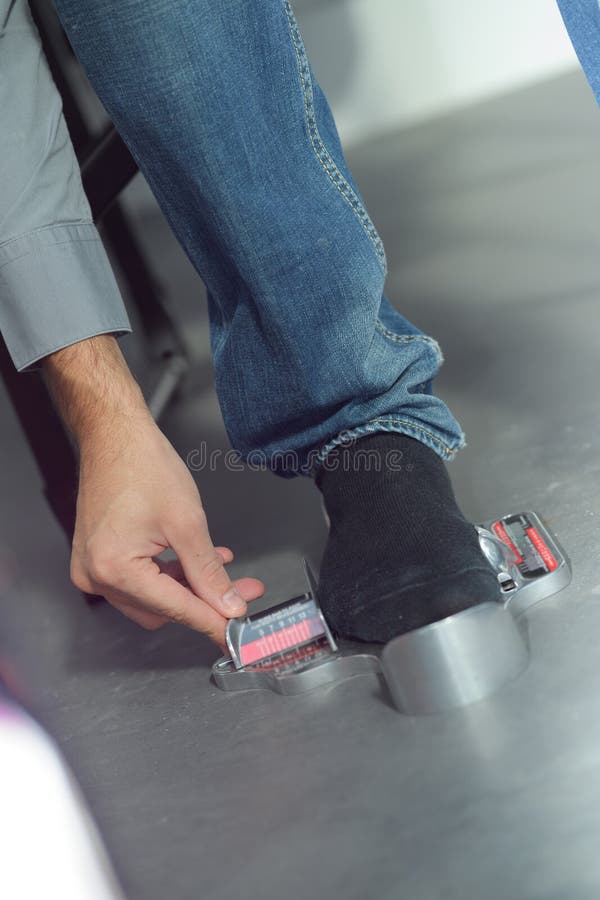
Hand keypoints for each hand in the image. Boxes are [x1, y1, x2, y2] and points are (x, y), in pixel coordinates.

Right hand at [43, 336, 263, 647]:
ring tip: (227, 571)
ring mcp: (93, 569)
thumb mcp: (187, 522)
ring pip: (155, 597)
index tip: (238, 633)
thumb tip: (227, 604)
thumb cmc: (140, 465)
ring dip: (191, 587)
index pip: (175, 609)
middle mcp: (96, 576)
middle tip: (243, 592)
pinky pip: (141, 580)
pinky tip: (201, 561)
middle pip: (163, 609)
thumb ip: (209, 571)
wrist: (114, 436)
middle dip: (205, 601)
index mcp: (114, 569)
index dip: (212, 621)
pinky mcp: (99, 558)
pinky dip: (172, 575)